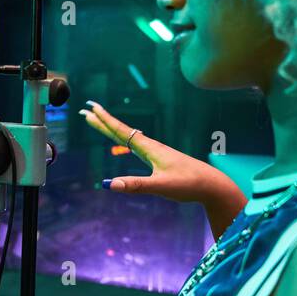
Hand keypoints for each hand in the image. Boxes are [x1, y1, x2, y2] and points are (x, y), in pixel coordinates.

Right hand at [79, 100, 244, 206]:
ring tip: (99, 123)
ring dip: (112, 129)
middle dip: (103, 121)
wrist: (211, 185)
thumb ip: (136, 185)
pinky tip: (123, 141)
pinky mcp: (159, 159)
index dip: (104, 120)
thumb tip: (109, 184)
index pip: (121, 131)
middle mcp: (150, 147)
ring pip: (127, 137)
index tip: (90, 108)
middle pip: (121, 131)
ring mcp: (155, 152)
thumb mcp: (161, 187)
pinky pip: (135, 145)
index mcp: (149, 149)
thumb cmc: (189, 184)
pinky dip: (123, 140)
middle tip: (86, 111)